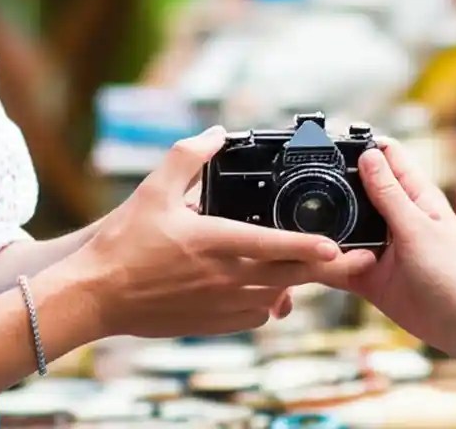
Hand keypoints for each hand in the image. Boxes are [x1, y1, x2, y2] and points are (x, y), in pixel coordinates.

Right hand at [71, 126, 368, 338]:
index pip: (272, 245)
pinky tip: (274, 290)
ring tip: (323, 269)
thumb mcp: (153, 189)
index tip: (337, 245)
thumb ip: (188, 156)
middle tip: (360, 260)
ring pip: (277, 297)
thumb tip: (218, 132)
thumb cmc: (123, 243)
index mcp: (214, 242)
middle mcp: (224, 277)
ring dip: (301, 284)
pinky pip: (256, 316)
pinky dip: (271, 303)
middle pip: (290, 276)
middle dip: (329, 269)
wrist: (96, 296)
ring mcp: (220, 304)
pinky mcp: (213, 323)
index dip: (309, 246)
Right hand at [324, 139, 455, 351]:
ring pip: (344, 229)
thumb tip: (369, 154)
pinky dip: (326, 263)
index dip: (361, 146)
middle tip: (303, 187)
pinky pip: (340, 265)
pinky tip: (309, 261)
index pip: (386, 157)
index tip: (330, 143)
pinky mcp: (369, 276)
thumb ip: (389, 195)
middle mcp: (395, 218)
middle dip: (334, 188)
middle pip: (357, 191)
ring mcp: (381, 247)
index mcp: (415, 196)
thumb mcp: (418, 229)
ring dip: (328, 229)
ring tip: (304, 227)